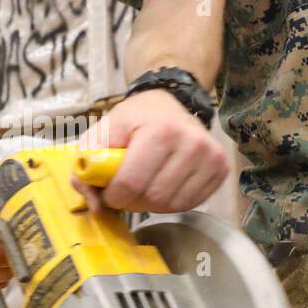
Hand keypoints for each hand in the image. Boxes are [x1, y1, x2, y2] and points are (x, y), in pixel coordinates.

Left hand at [74, 90, 227, 213]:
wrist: (168, 102)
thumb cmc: (135, 119)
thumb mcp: (102, 132)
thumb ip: (87, 166)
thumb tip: (96, 205)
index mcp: (160, 131)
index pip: (131, 183)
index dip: (114, 196)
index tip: (110, 190)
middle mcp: (191, 143)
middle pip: (153, 199)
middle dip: (133, 201)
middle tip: (127, 188)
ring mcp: (210, 157)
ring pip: (172, 206)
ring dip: (152, 204)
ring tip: (145, 184)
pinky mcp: (220, 169)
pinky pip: (191, 204)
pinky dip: (172, 202)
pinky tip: (164, 184)